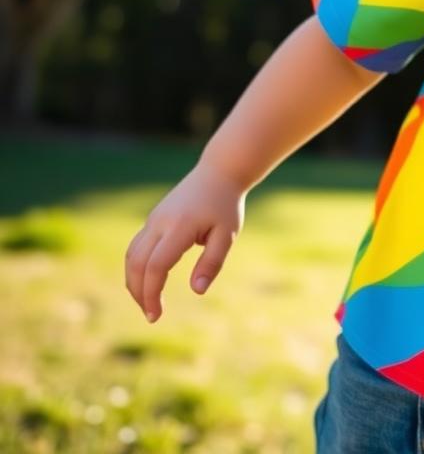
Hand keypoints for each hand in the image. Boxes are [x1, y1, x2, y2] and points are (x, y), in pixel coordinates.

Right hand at [124, 162, 245, 322]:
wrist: (219, 172)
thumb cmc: (226, 205)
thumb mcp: (227, 234)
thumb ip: (212, 262)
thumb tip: (197, 290)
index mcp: (180, 227)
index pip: (156, 266)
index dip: (152, 293)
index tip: (157, 315)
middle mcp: (160, 222)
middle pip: (137, 264)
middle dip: (139, 293)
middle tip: (152, 315)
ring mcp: (153, 219)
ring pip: (131, 255)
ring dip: (134, 282)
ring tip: (148, 303)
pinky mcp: (153, 218)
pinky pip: (136, 247)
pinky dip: (136, 267)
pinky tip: (147, 281)